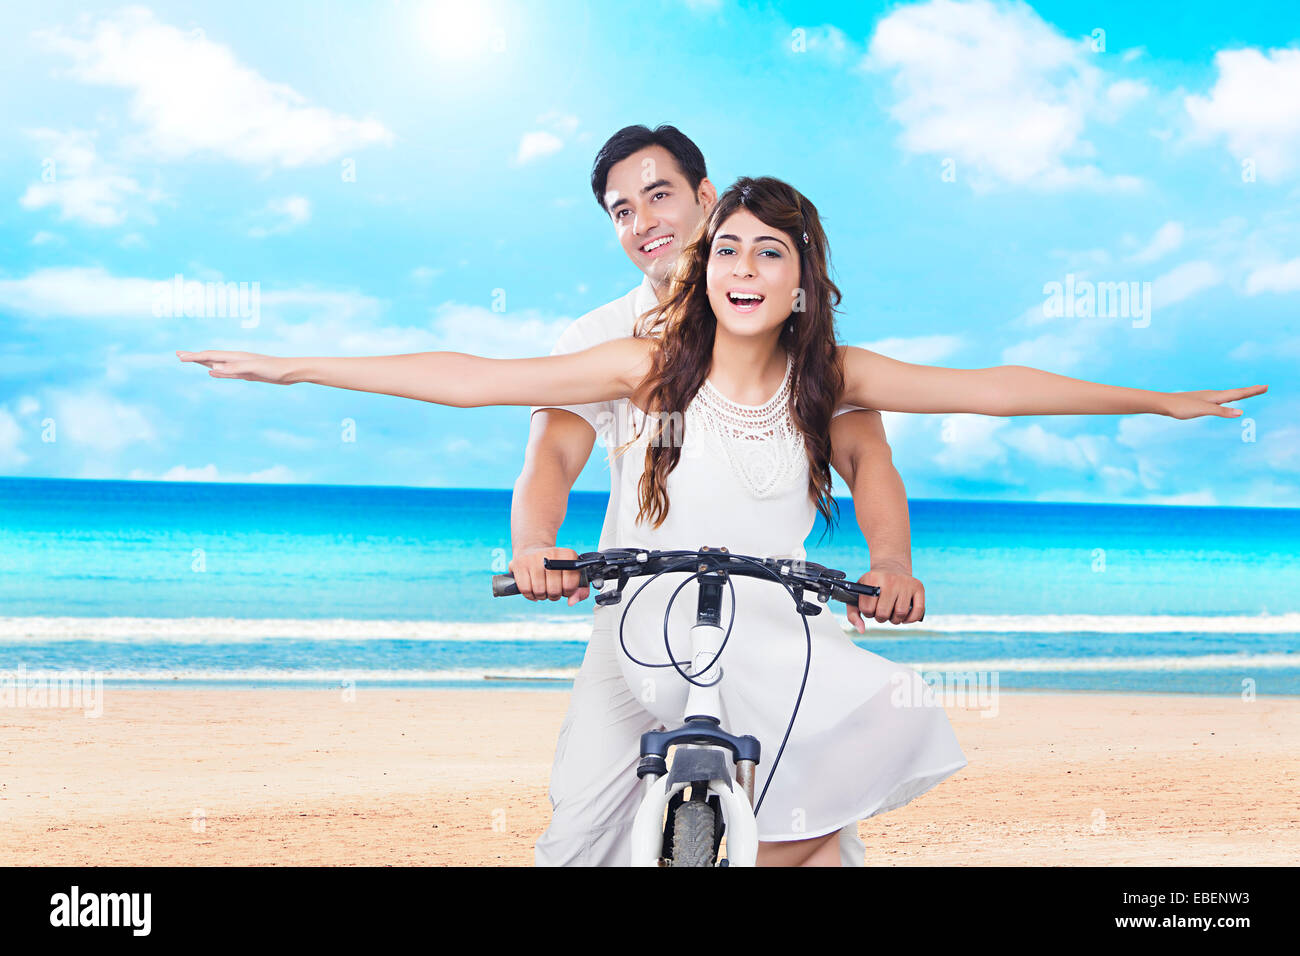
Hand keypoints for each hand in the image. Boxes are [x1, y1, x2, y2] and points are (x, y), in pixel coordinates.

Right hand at [177, 350, 291, 383]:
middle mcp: (236, 360)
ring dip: (203, 362)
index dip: (194, 356)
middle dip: (194, 356)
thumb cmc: (275, 369)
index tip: (179, 357)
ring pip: (217, 364)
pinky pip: (226, 372)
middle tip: (178, 355)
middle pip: (210, 357)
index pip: (210, 355)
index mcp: (236, 357)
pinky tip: (212, 372)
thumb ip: (235, 368)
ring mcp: (241, 366)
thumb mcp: (254, 369)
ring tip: (190, 360)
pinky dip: (217, 372)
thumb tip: (215, 369)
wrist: (291, 372)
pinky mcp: (247, 373)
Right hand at [508, 545, 589, 605]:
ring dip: (542, 596)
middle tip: (552, 589)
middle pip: (554, 590)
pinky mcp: (519, 564)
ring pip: (540, 591)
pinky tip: (533, 589)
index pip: (571, 585)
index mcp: (568, 555)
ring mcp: (534, 558)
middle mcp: (551, 553)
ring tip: (543, 589)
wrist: (532, 548)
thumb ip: (580, 590)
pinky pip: (526, 590)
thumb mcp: (571, 573)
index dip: (568, 592)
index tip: (564, 588)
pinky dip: (530, 595)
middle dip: (554, 595)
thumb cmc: (555, 566)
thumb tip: (571, 602)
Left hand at [846, 561, 924, 629]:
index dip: (868, 612)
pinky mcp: (918, 587)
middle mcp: (890, 579)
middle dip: (881, 618)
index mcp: (872, 578)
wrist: (891, 567)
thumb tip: (861, 630)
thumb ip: (853, 613)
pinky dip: (910, 619)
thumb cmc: (873, 584)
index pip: (867, 609)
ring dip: (895, 620)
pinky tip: (904, 617)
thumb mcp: (859, 593)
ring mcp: (906, 583)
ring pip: (900, 614)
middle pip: (883, 613)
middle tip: (881, 612)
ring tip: (892, 613)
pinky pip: (917, 611)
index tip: (871, 607)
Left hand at [1161, 385, 1266, 419]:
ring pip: (1227, 395)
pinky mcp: (1199, 401)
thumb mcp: (1203, 410)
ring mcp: (1206, 397)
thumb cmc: (1182, 407)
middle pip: (1235, 392)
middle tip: (1263, 388)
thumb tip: (1241, 413)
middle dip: (1250, 391)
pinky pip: (1218, 399)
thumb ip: (1221, 411)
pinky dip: (1227, 399)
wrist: (1163, 403)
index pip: (1238, 393)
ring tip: (1248, 392)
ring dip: (1240, 393)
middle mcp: (1212, 395)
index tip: (1265, 386)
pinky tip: (1223, 401)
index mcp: (1215, 396)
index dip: (1252, 391)